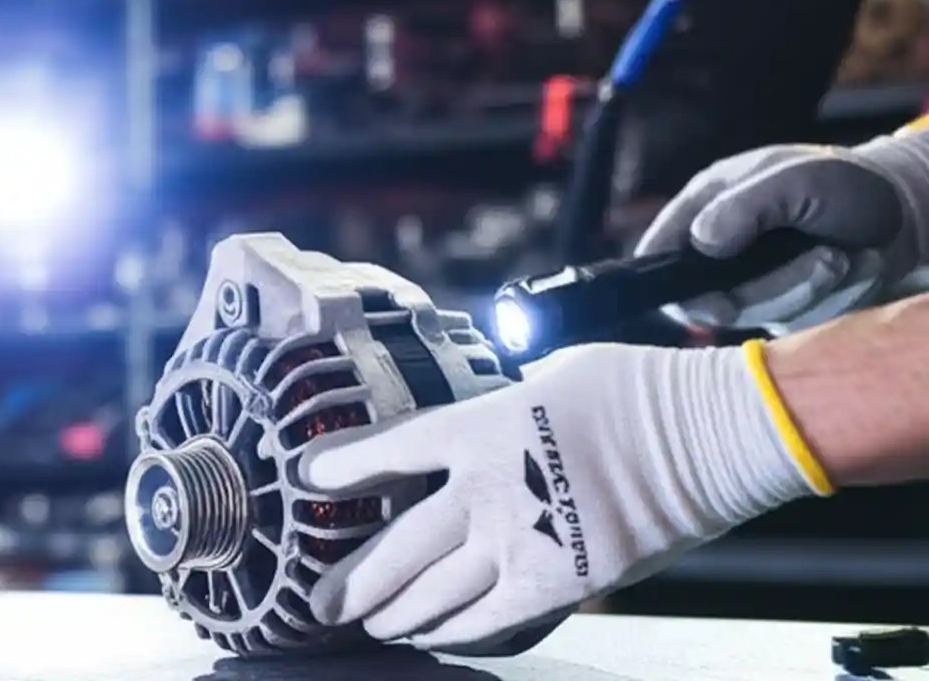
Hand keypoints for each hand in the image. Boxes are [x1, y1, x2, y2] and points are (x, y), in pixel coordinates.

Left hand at [297, 343, 822, 654]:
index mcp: (479, 427)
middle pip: (398, 548)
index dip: (341, 470)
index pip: (387, 452)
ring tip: (367, 625)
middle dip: (353, 581)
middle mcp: (487, 491)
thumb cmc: (633, 391)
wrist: (707, 436)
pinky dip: (452, 633)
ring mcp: (522, 542)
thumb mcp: (545, 375)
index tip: (306, 480)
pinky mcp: (560, 583)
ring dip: (394, 614)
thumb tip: (477, 425)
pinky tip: (430, 638)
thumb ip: (498, 408)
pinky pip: (488, 621)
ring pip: (435, 595)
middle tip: (321, 601)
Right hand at [634, 143, 916, 329]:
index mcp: (708, 205)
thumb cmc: (850, 185)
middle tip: (824, 262)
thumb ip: (746, 206)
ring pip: (754, 315)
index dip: (671, 282)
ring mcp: (749, 280)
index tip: (717, 300)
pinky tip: (850, 269)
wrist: (908, 215)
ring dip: (810, 289)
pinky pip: (788, 323)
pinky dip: (828, 300)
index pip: (659, 252)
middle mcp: (720, 247)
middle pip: (706, 299)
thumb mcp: (800, 180)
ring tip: (842, 257)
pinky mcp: (779, 306)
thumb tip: (702, 240)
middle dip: (772, 288)